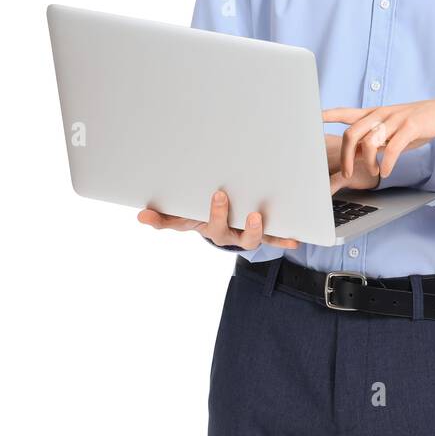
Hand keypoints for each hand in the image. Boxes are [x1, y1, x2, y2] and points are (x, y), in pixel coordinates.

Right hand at [137, 189, 299, 249]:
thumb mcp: (186, 210)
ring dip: (253, 229)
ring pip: (249, 239)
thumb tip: (140, 215)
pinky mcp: (262, 235)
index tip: (160, 208)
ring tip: (255, 216)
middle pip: (220, 231)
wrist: (228, 224)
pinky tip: (294, 240)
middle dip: (219, 215)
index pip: (183, 223)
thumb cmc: (204, 211)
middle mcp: (222, 234)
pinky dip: (283, 240)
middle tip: (220, 195)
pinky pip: (273, 240)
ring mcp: (242, 235)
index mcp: (202, 225)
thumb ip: (165, 214)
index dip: (171, 218)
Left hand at [323, 95, 434, 180]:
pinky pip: (392, 147)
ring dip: (368, 163)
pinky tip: (385, 171)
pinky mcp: (410, 126)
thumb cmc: (415, 124)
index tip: (313, 118)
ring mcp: (395, 119)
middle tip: (347, 174)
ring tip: (374, 172)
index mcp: (374, 114)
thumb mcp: (391, 130)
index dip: (328, 115)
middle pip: (352, 133)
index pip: (346, 113)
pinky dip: (386, 163)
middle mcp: (381, 114)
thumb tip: (356, 155)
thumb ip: (373, 139)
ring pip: (370, 141)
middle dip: (346, 157)